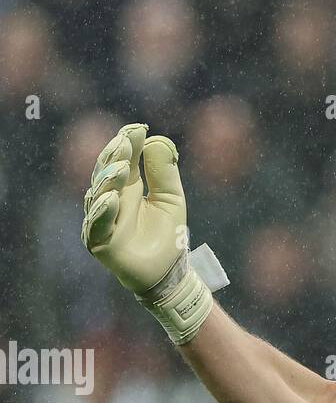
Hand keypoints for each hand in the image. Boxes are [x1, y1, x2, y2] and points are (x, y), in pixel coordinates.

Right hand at [81, 123, 214, 343]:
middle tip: (126, 142)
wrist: (170, 273)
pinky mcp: (99, 242)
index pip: (122, 159)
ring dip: (108, 179)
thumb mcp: (171, 198)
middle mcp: (110, 199)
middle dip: (115, 156)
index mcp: (126, 187)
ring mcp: (102, 220)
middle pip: (106, 172)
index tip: (138, 129)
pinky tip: (111, 198)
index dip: (127, 143)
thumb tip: (156, 140)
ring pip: (98, 194)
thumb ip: (164, 172)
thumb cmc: (168, 235)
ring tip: (121, 167)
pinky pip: (97, 224)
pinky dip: (103, 210)